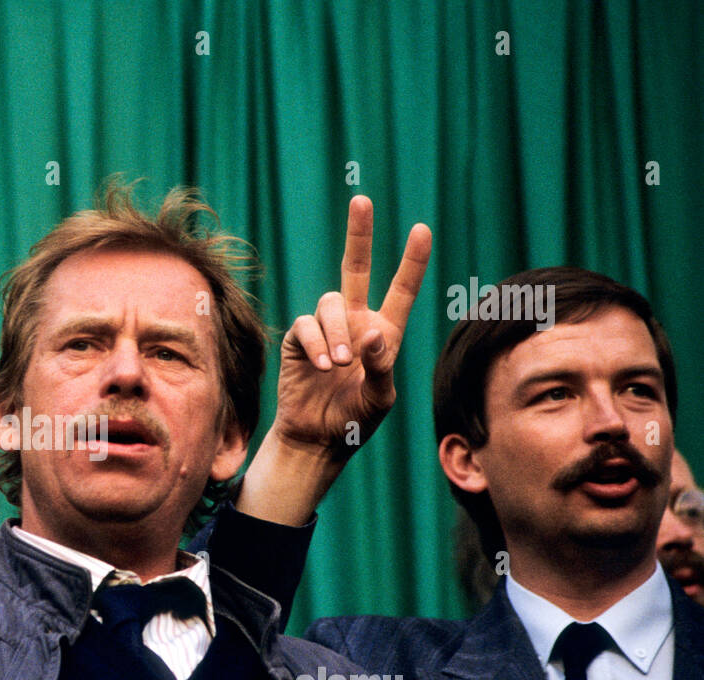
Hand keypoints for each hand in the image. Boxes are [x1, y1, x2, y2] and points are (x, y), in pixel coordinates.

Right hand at [236, 197, 430, 525]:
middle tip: (361, 199)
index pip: (401, 290)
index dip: (412, 261)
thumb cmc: (354, 420)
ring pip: (330, 303)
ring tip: (340, 364)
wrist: (316, 438)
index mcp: (384, 333)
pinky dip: (318, 343)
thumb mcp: (380, 397)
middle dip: (359, 234)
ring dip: (337, 331)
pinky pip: (307, 325)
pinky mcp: (299, 340)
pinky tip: (324, 367)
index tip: (421, 229)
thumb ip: (381, 365)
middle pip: (357, 268)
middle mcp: (355, 323)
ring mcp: (325, 329)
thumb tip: (371, 334)